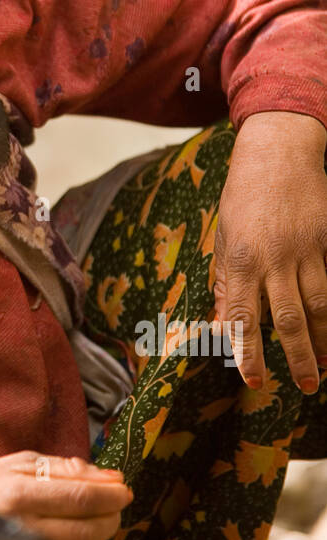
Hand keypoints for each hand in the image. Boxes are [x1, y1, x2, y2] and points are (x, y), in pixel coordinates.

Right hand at [0, 450, 132, 539]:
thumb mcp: (16, 464)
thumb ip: (63, 468)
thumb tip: (111, 477)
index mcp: (18, 490)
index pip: (81, 495)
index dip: (111, 495)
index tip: (125, 491)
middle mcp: (19, 525)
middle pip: (87, 527)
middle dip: (109, 517)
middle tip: (113, 508)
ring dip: (92, 539)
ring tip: (81, 524)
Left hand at [214, 110, 326, 393]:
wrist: (278, 153)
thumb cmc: (242, 196)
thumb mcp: (223, 237)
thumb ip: (225, 281)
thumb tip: (223, 322)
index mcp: (241, 260)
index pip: (244, 317)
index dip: (249, 353)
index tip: (255, 380)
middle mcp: (275, 259)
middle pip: (289, 320)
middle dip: (298, 357)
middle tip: (307, 386)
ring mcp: (307, 250)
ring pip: (320, 306)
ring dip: (324, 340)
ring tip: (325, 365)